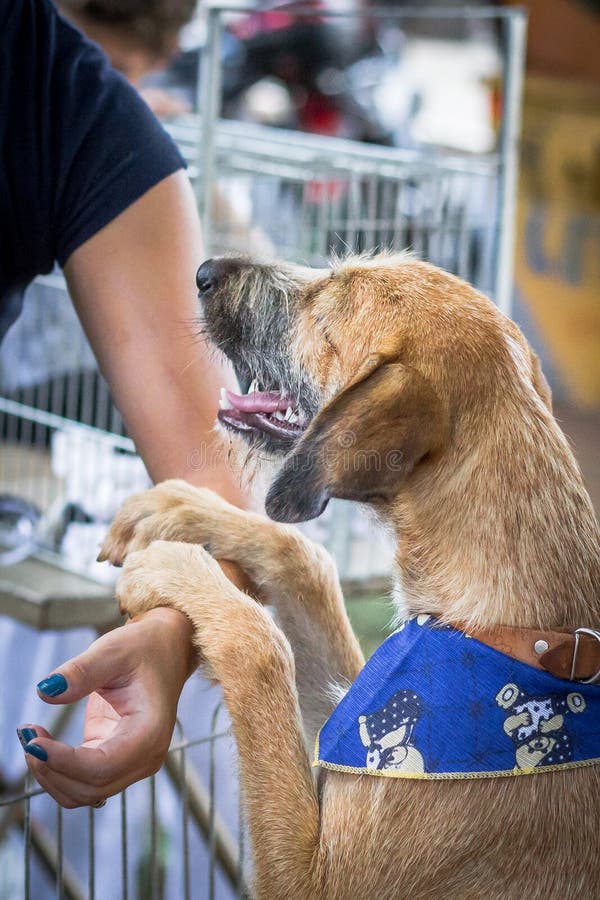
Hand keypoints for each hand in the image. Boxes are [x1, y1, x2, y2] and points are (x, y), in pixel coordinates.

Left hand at [17, 608, 195, 808]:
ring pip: (84, 793)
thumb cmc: (146, 648)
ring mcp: (132, 763)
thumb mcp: (114, 651)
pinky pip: (83, 782)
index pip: (103, 767)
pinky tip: (43, 744)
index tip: (34, 742)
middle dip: (51, 768)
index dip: (64, 762)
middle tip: (27, 735)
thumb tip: (46, 691)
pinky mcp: (116, 761)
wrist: (166, 650)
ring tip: (31, 738)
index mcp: (151, 731)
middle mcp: (145, 756)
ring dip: (51, 775)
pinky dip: (58, 771)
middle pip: (91, 787)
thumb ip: (80, 671)